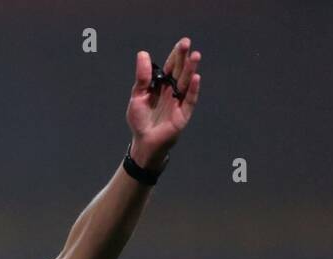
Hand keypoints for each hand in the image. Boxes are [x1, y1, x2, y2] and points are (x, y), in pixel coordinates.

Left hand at [126, 38, 201, 169]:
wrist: (143, 142)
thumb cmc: (140, 120)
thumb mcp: (137, 96)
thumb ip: (142, 77)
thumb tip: (143, 53)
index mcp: (162, 84)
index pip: (171, 66)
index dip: (176, 54)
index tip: (183, 42)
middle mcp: (172, 90)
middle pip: (180, 71)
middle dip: (184, 57)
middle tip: (187, 43)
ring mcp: (179, 102)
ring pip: (186, 82)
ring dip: (191, 70)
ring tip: (195, 56)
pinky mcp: (183, 114)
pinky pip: (189, 100)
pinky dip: (192, 89)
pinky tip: (195, 78)